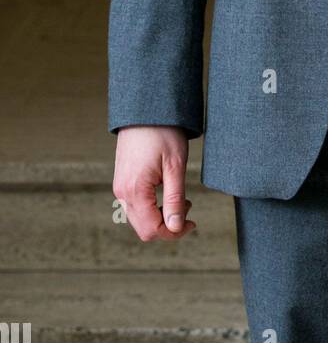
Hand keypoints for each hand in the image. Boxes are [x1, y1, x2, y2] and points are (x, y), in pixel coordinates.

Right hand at [113, 126, 196, 240]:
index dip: (174, 233)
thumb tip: (176, 228)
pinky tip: (166, 192)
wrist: (145, 109)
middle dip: (168, 226)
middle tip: (188, 207)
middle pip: (144, 228)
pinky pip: (135, 206)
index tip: (192, 222)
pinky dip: (152, 207)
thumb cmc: (163, 133)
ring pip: (139, 218)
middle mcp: (122, 193)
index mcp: (135, 191)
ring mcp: (120, 187)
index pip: (152, 230)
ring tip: (180, 199)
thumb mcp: (175, 166)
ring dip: (160, 217)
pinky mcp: (122, 180)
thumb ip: (174, 200)